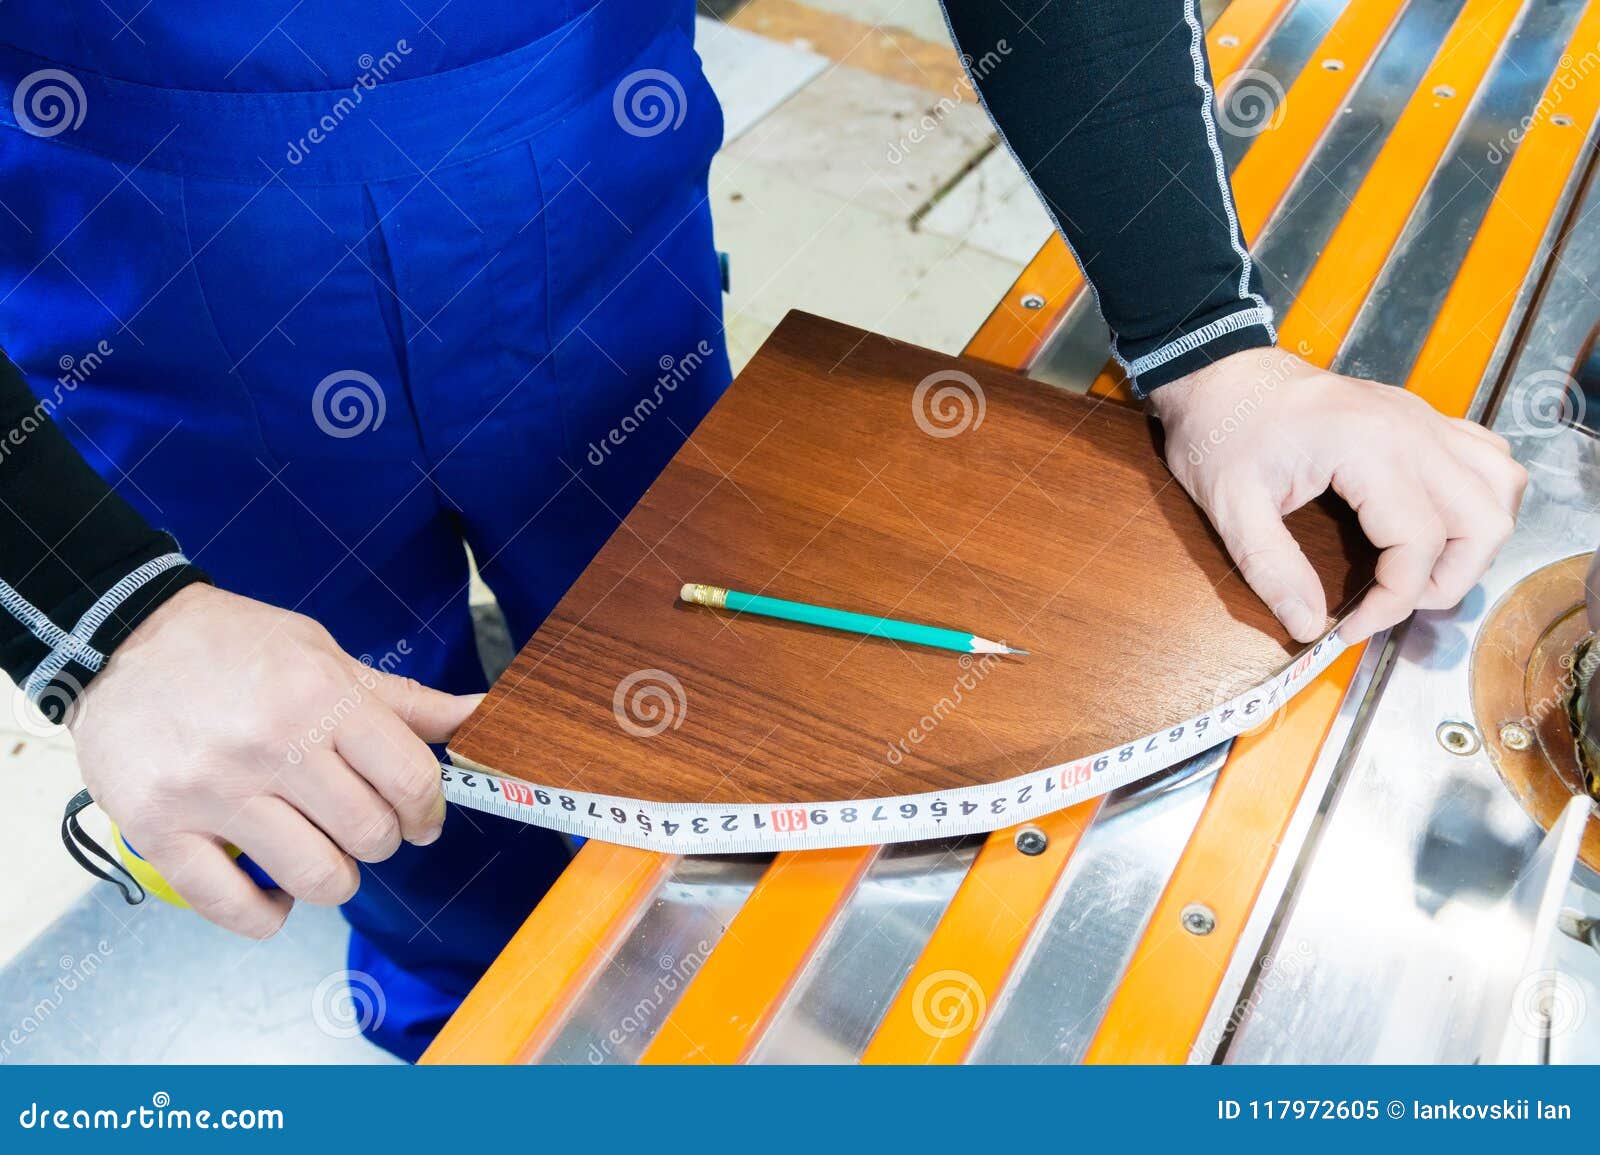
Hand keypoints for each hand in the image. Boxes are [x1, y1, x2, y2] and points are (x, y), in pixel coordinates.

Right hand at [70, 584, 479, 937]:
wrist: (120, 635)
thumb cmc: (233, 645)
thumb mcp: (327, 656)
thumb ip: (403, 702)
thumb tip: (482, 714)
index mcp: (321, 697)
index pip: (411, 780)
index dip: (428, 811)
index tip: (420, 817)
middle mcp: (272, 745)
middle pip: (370, 835)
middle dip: (382, 842)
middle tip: (362, 828)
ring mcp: (214, 791)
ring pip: (316, 878)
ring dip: (332, 879)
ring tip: (317, 852)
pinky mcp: (159, 827)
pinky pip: (234, 906)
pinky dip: (266, 914)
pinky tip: (270, 888)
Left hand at [1149, 346, 1526, 644]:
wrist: (1221, 372)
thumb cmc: (1221, 429)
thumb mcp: (1230, 504)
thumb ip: (1271, 568)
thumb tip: (1307, 625)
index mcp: (1369, 446)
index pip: (1419, 544)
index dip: (1393, 602)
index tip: (1351, 627)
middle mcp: (1412, 428)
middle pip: (1483, 521)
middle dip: (1448, 579)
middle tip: (1393, 599)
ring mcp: (1423, 418)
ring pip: (1500, 487)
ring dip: (1475, 540)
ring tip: (1420, 567)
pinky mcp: (1421, 417)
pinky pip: (1484, 459)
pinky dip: (1476, 499)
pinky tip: (1434, 522)